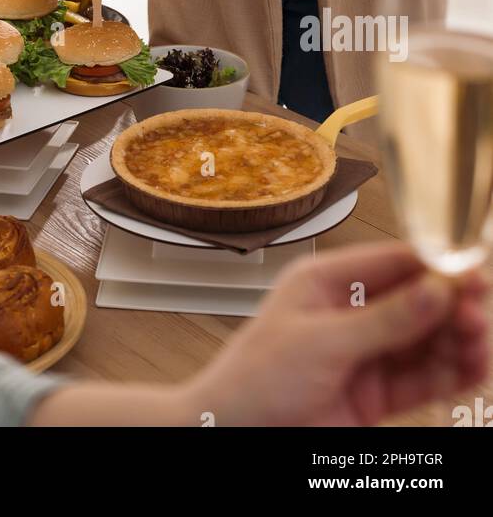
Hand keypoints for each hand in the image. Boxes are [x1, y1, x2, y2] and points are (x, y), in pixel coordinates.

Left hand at [190, 243, 487, 426]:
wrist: (232, 437)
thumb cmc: (253, 381)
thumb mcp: (321, 343)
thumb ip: (384, 321)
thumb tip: (435, 291)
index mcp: (325, 283)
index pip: (390, 262)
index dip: (434, 264)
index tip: (470, 268)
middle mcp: (347, 314)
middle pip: (413, 301)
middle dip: (450, 304)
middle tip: (478, 309)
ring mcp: (362, 355)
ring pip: (423, 341)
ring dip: (454, 340)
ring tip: (478, 341)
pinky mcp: (372, 395)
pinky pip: (419, 378)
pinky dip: (448, 373)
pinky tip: (471, 368)